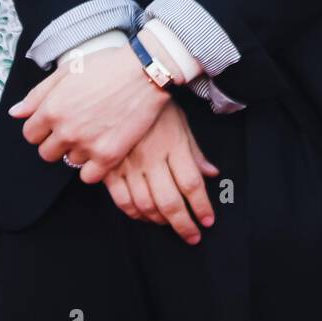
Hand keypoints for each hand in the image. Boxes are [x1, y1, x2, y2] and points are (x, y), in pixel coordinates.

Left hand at [9, 44, 171, 181]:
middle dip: (56, 142)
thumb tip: (16, 113)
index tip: (57, 121)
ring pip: (69, 162)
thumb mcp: (68, 70)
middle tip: (76, 127)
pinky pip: (88, 177)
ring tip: (95, 131)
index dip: (42, 127)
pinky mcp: (108, 156)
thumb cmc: (107, 66)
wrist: (144, 72)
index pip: (30, 134)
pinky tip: (102, 148)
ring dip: (78, 150)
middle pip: (46, 153)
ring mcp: (87, 145)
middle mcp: (65, 130)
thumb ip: (38, 94)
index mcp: (52, 108)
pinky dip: (93, 167)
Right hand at [98, 99, 219, 244]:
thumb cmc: (155, 103)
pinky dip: (133, 213)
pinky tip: (142, 215)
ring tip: (168, 224)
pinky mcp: (110, 166)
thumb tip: (211, 174)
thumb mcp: (181, 122)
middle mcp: (152, 157)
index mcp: (173, 145)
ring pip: (145, 205)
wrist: (123, 85)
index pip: (192, 184)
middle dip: (183, 224)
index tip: (207, 221)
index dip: (201, 207)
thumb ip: (195, 152)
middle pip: (170, 201)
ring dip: (159, 220)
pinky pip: (121, 199)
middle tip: (192, 235)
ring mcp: (129, 163)